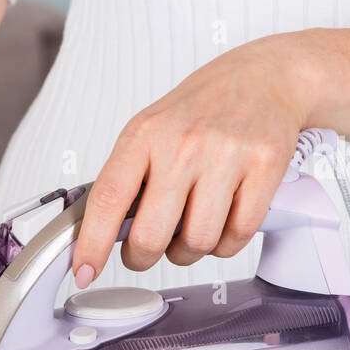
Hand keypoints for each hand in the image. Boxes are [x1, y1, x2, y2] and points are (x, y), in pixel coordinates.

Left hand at [73, 34, 317, 284]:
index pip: (107, 200)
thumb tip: (98, 236)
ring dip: (187, 252)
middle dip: (142, 257)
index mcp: (143, 135)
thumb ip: (125, 179)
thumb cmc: (200, 111)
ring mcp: (226, 155)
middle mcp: (182, 144)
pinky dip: (224, 244)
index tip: (84, 272)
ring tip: (188, 231)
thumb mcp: (148, 131)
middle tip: (145, 251)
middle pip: (150, 236)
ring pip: (196, 243)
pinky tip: (220, 224)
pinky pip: (237, 236)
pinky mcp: (265, 167)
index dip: (91, 245)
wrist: (263, 77)